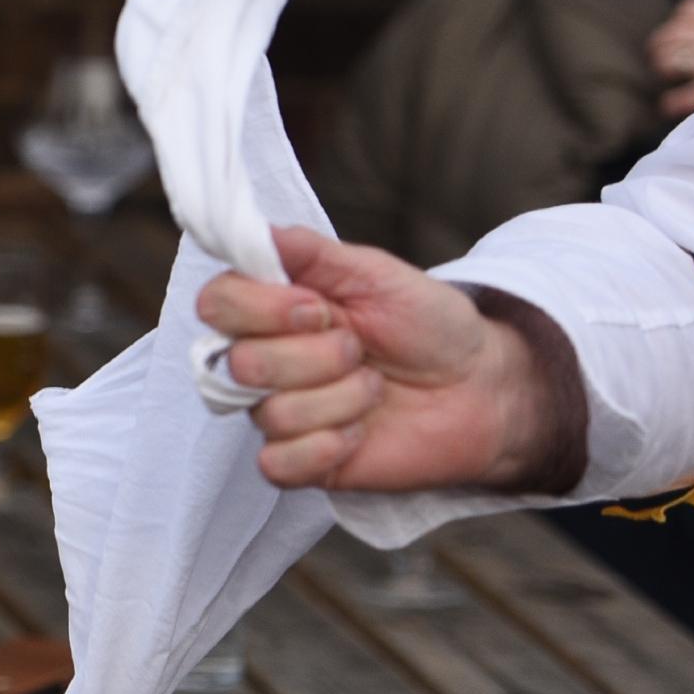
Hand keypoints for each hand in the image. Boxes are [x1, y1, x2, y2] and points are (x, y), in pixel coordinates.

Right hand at [195, 226, 552, 491]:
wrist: (477, 387)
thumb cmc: (427, 326)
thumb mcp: (375, 273)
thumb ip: (307, 251)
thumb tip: (252, 230)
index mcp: (270, 309)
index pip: (216, 304)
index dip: (263, 308)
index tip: (318, 307)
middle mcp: (261, 361)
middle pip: (243, 363)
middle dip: (318, 356)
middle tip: (360, 349)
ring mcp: (276, 413)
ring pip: (271, 413)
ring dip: (342, 399)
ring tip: (374, 388)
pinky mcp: (296, 462)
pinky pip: (278, 463)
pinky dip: (327, 447)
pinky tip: (360, 432)